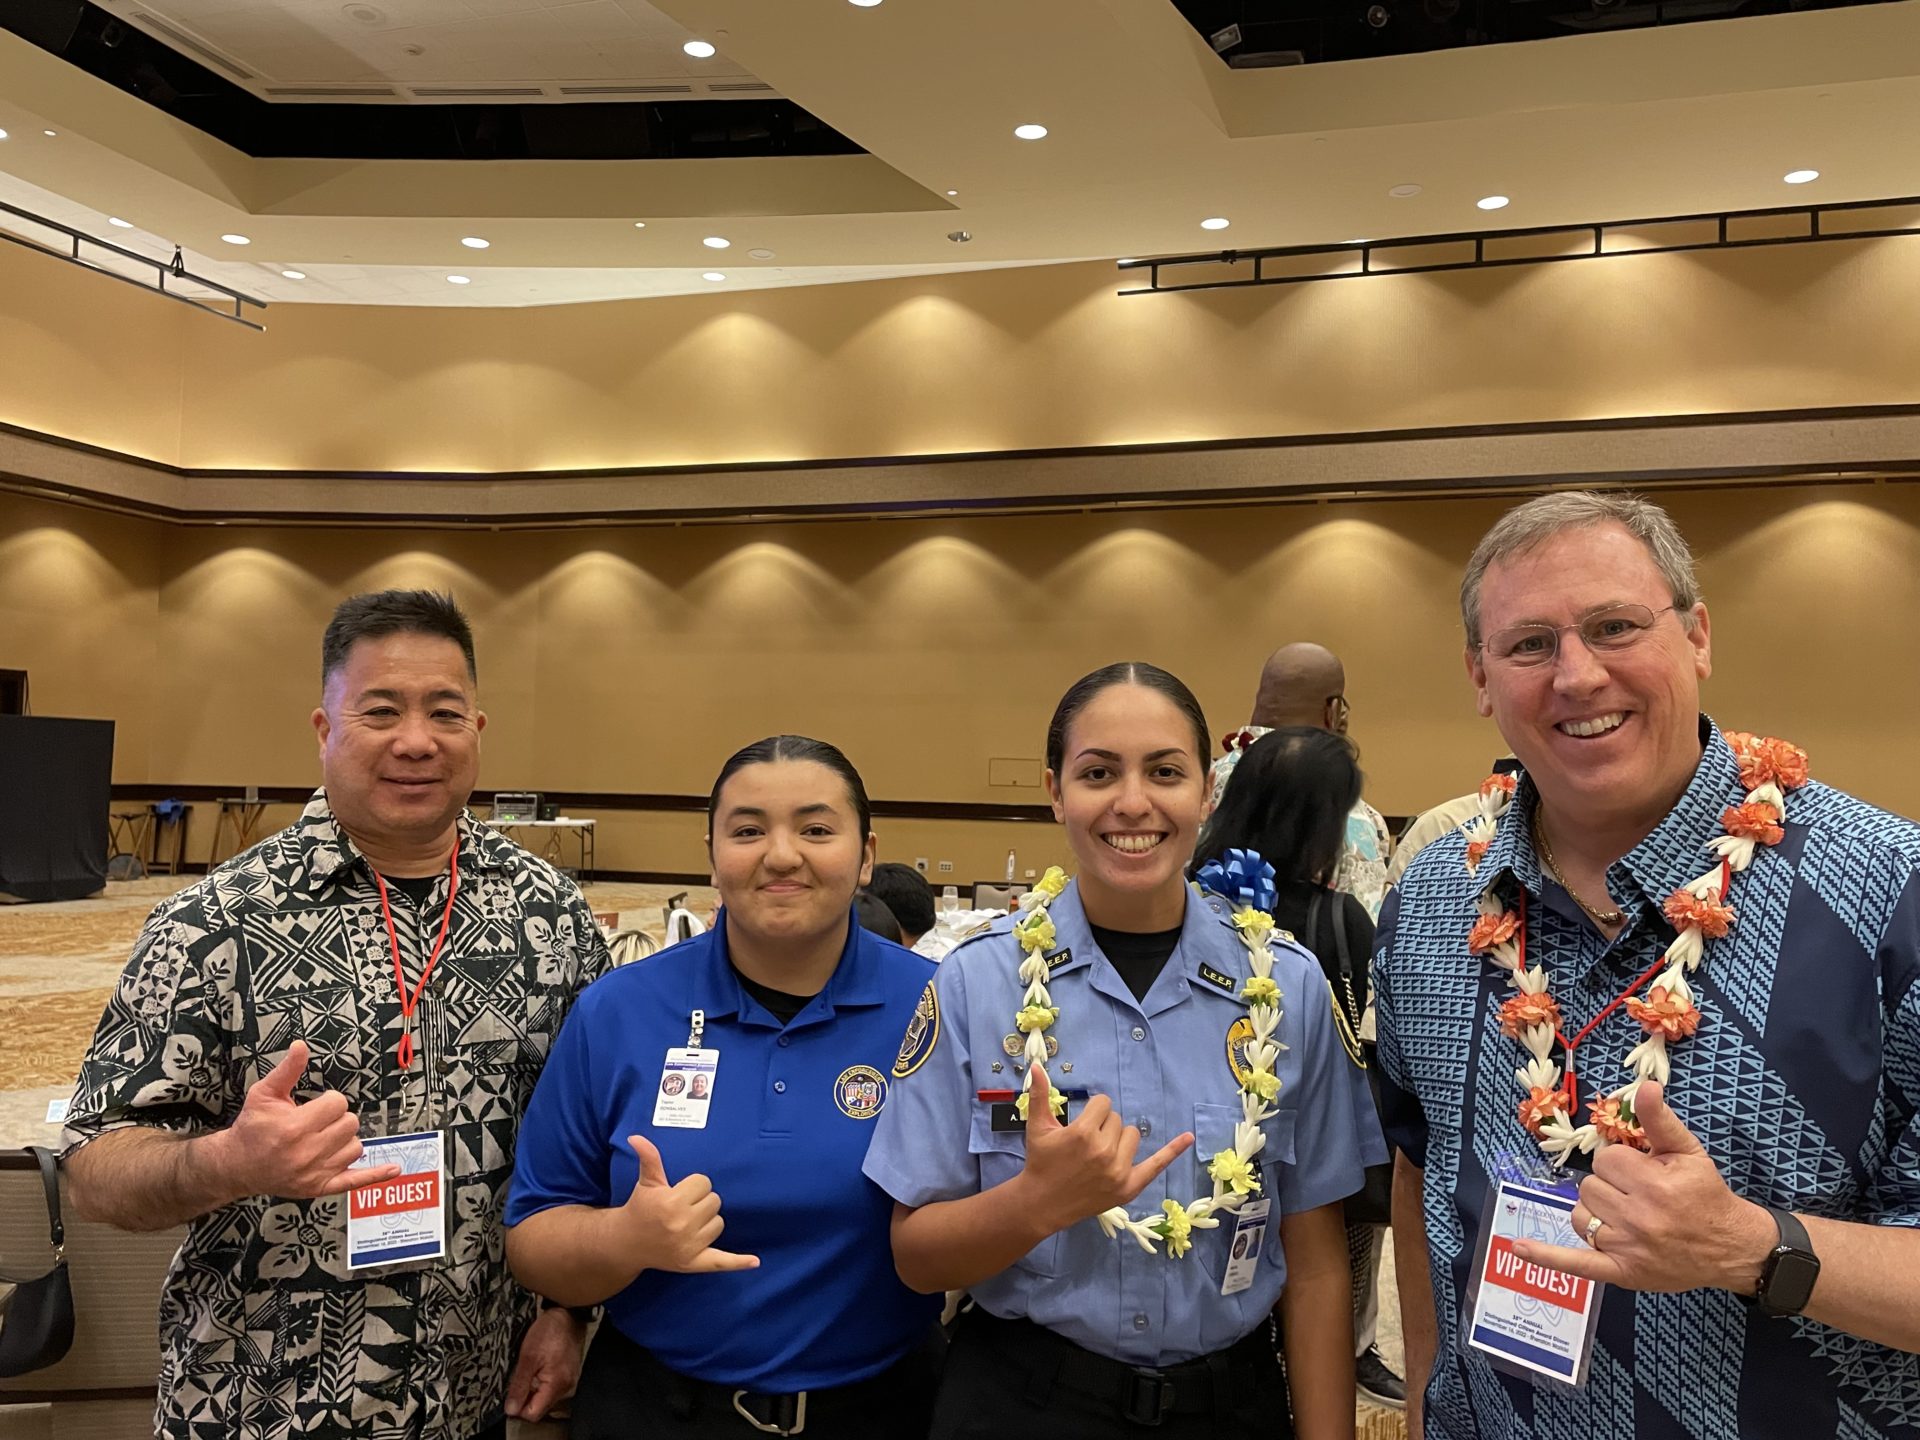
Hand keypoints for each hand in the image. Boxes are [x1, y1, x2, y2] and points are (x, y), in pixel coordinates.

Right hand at [207, 1041, 398, 1199]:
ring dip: (344, 1139)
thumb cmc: (252, 1128)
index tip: (315, 1105)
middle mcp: (307, 1152)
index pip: (338, 1103)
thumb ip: (287, 1070)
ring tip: (323, 1139)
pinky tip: (393, 1169)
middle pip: (350, 1123)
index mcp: (294, 1127)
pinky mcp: (320, 1188)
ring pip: (356, 1147)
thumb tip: (301, 1046)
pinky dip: (375, 1175)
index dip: (329, 1100)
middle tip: (317, 1122)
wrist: (236, 1165)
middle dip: (337, 1118)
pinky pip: (355, 1182)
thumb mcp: (264, 1094)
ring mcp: (315, 1173)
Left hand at [505, 1306, 584, 1421]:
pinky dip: (541, 1382)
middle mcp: (566, 1387)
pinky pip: (550, 1388)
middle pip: (539, 1408)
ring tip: (530, 1370)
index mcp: (557, 1385)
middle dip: (525, 1398)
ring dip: (533, 1389)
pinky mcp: (568, 1375)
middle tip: (519, 1378)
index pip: (534, 1414)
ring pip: (544, 1398)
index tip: (510, 1396)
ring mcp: (568, 1381)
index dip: (518, 1408)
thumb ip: (519, 1386)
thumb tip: (511, 1409)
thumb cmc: (550, 1331)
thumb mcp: (528, 1357)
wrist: (568, 1314)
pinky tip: (538, 1367)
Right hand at [620, 1135, 759, 1274]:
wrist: (627, 1243)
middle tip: (682, 1209)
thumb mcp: (646, 1183)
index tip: (679, 1192)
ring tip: (686, 1224)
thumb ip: (648, 1158)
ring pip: (719, 1223)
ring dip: (707, 1222)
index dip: (693, 1186)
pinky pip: (722, 1261)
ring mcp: (689, 1246)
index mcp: (671, 1202)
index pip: (704, 1183)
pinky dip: (738, 1262)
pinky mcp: (693, 1263)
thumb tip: (636, 1137)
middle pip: (714, 1202)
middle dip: (700, 1202)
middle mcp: (682, 1225)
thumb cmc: (641, 1208)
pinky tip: (754, 1262)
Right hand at [1018, 1063, 1192, 1233]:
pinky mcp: (1129, 1187)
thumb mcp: (1037, 1127)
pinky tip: (1188, 1137)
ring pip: (1132, 1135)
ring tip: (1100, 1154)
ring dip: (1119, 1139)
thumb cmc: (1041, 1162)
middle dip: (1103, 1126)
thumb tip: (1036, 1066)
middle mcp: (1104, 1150)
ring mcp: (1119, 1170)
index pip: (1104, 1104)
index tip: (1082, 1126)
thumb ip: (1040, 1095)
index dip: (1092, 1112)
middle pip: (1117, 1119)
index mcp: (1083, 1133)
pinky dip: (1173, 1150)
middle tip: (1086, 1146)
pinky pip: (1156, 1164)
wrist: (1042, 1204)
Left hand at [1511, 1082, 1774, 1293]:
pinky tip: (1520, 1248)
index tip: (1643, 1171)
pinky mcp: (1621, 1272)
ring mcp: (1626, 1248)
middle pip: (1590, 1186)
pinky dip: (1546, 1256)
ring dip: (1594, 1211)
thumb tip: (1645, 1086)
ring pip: (1579, 1215)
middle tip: (1639, 1195)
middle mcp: (1638, 1218)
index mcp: (1653, 1185)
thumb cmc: (1705, 1195)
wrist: (1730, 1247)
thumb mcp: (1688, 1152)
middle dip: (1610, 1186)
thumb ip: (1659, 1120)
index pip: (1606, 1160)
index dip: (1622, 1162)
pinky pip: (1575, 1264)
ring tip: (1624, 1215)